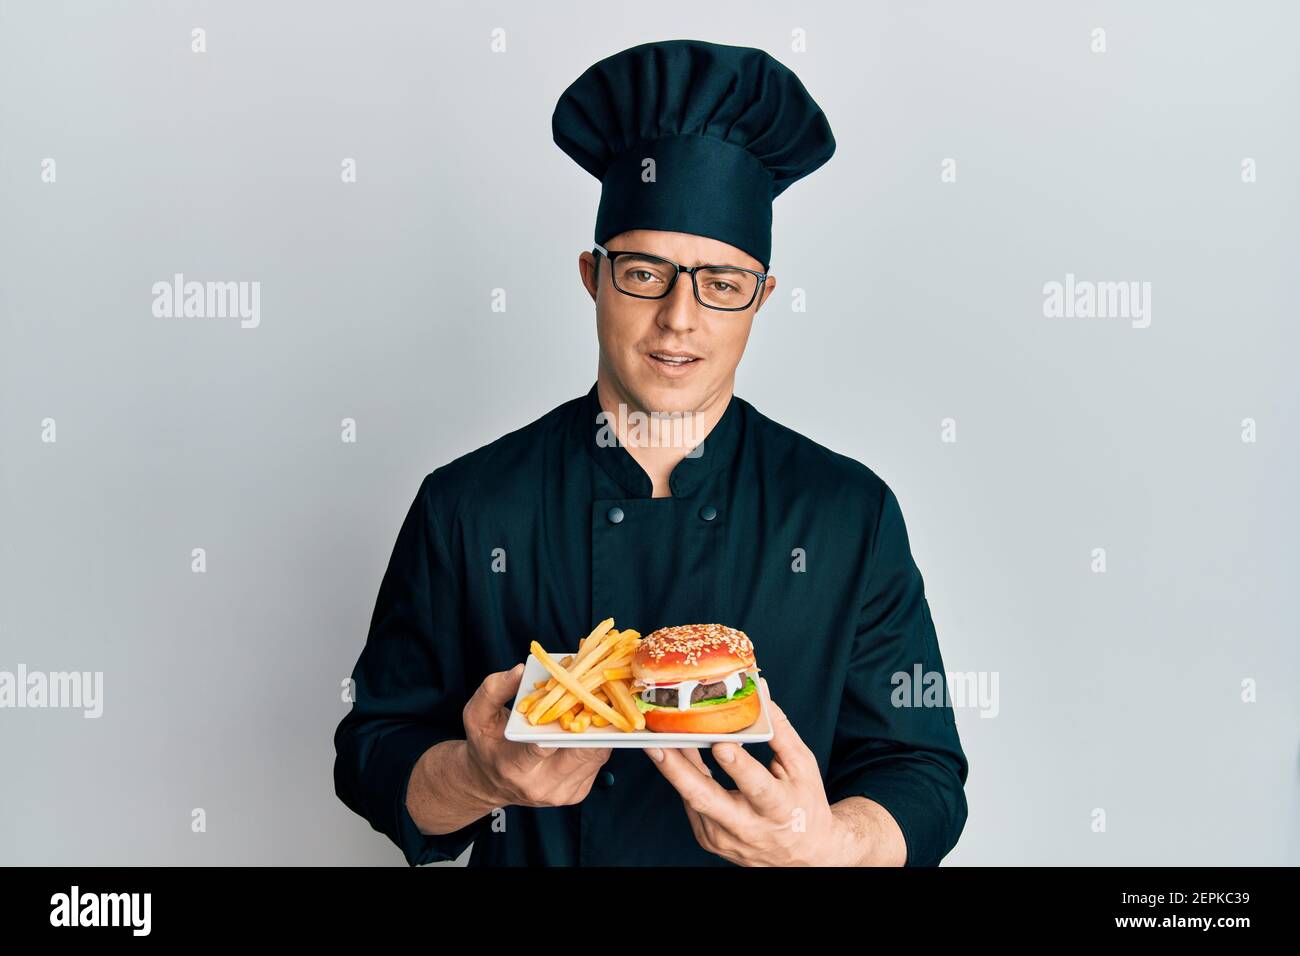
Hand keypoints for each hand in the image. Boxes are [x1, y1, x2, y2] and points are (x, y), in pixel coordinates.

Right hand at [461, 662, 612, 809]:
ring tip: (600, 701)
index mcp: (514, 767)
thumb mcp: (477, 714)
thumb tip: (521, 670)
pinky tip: (594, 721)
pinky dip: (599, 738)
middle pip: (581, 751)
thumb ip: (494, 689)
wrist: (491, 782)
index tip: (579, 694)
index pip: (544, 746)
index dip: (566, 720)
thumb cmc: (486, 744)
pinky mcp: (578, 792)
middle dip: (593, 719)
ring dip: (601, 727)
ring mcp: (563, 793)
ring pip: (597, 754)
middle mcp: (541, 785)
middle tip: (599, 690)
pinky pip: (599, 760)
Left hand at [644, 678, 850, 865]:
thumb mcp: (803, 768)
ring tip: (654, 738)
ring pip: (692, 799)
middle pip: (706, 799)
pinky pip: (691, 802)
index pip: (757, 787)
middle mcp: (748, 827)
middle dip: (678, 769)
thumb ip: (780, 731)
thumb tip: (762, 691)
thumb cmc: (804, 804)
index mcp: (778, 808)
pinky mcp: (709, 839)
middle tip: (657, 743)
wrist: (803, 854)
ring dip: (672, 767)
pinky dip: (682, 776)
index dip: (738, 766)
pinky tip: (672, 752)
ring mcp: (724, 837)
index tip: (722, 743)